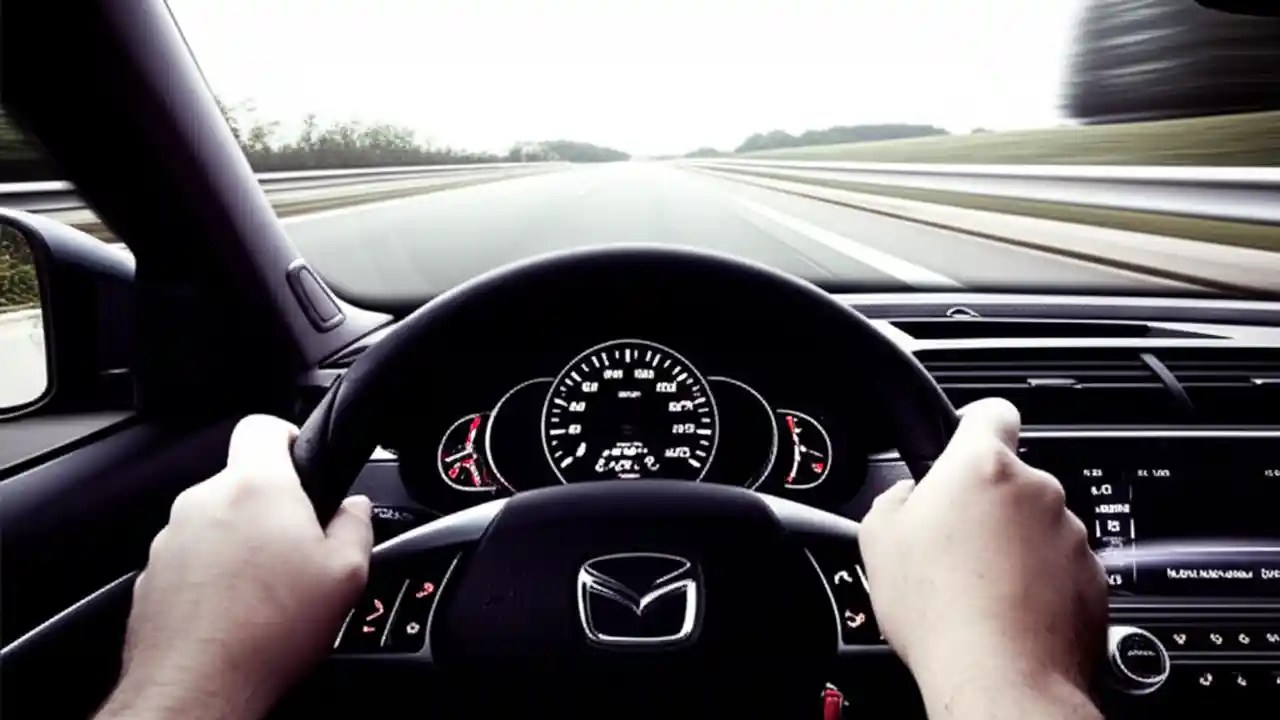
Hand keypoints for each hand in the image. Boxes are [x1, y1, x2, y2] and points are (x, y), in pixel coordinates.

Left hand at [97, 415, 372, 719]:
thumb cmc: (268, 631)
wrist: (198, 686)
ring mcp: (170, 538)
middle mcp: (204, 501)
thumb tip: (356, 508)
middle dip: (272, 508)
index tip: (303, 461)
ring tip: (269, 591)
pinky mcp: (152, 575)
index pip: (264, 425)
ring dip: (241, 544)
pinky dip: (213, 576)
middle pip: (243, 481)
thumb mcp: (347, 575)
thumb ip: (358, 525)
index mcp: (256, 487)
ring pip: (216, 522)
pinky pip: (192, 559)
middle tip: (301, 549)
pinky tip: (238, 612)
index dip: (288, 436)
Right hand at [859, 399, 1105, 719]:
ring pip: (1037, 526)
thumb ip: (895, 498)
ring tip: (978, 587)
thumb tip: (908, 496)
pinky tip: (1008, 610)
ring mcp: (1071, 534)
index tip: (965, 439)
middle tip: (952, 546)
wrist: (999, 676)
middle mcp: (1037, 490)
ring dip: (1014, 546)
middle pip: (1010, 480)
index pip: (991, 412)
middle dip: (985, 506)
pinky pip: (1060, 567)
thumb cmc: (938, 608)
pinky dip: (1039, 582)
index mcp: (981, 466)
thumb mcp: (878, 539)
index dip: (975, 423)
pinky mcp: (1093, 578)